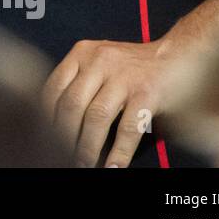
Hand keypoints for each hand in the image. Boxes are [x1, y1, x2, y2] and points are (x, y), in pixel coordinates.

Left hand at [41, 38, 174, 166]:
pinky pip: (128, 128)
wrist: (175, 56)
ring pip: (96, 117)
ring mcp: (124, 77)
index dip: (45, 117)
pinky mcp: (147, 93)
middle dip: (63, 135)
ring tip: (84, 163)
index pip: (53, 88)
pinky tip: (113, 165)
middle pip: (71, 104)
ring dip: (87, 147)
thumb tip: (54, 119)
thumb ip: (77, 80)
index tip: (43, 137)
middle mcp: (99, 61)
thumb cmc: (132, 65)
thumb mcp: (97, 61)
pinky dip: (119, 151)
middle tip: (61, 155)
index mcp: (81, 53)